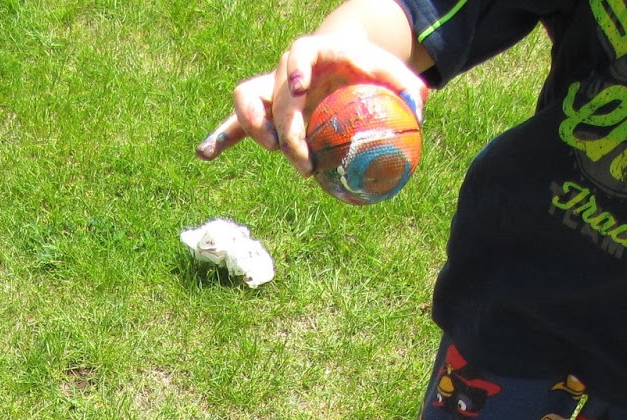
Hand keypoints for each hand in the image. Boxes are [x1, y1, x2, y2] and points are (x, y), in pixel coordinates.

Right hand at [197, 32, 424, 175]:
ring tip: (270, 152)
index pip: (299, 54)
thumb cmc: (365, 68)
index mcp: (313, 52)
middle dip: (285, 130)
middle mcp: (285, 70)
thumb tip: (421, 105)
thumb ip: (405, 85)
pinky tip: (204, 154)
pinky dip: (220, 138)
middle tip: (303, 160)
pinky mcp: (263, 113)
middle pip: (274, 96)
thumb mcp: (388, 70)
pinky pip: (235, 125)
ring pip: (245, 104)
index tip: (297, 89)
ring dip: (251, 130)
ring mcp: (270, 91)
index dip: (295, 69)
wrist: (340, 60)